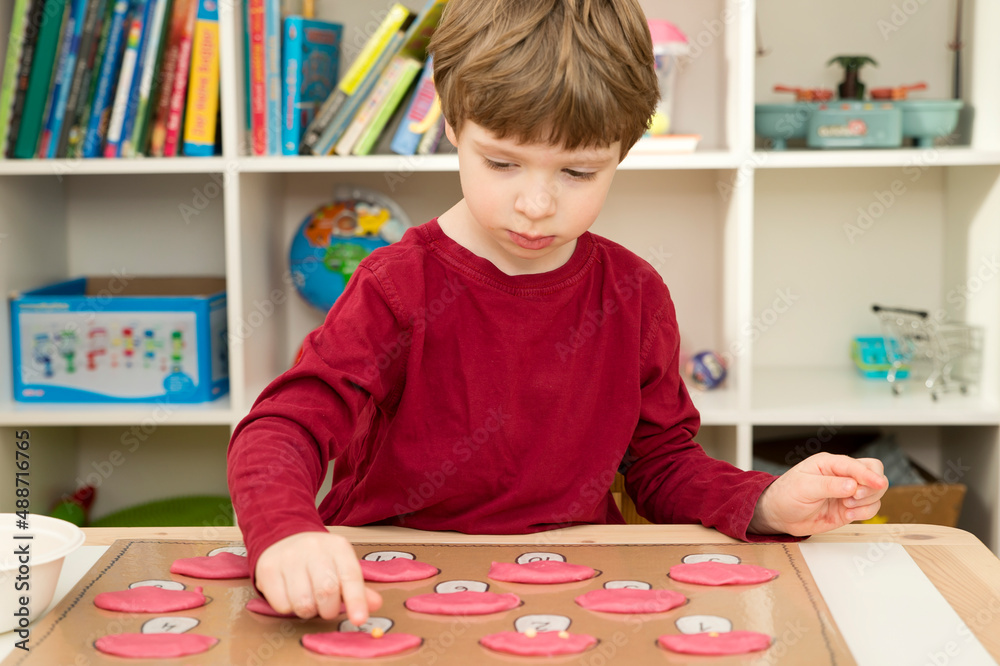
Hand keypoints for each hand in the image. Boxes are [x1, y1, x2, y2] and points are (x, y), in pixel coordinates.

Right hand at [254, 531, 381, 624]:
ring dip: (308, 611)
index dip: (356, 600)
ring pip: (303, 603)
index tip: (359, 619)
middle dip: (329, 610)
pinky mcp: (268, 569)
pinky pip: (282, 605)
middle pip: (326, 591)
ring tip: (309, 600)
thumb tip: (375, 604)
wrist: (284, 538)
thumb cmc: (318, 558)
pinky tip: (291, 594)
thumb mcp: (340, 566)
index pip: (350, 575)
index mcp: (337, 546)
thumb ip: (357, 588)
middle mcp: (313, 547)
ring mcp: (288, 557)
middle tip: (327, 608)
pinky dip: (289, 608)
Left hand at [750, 452, 888, 536]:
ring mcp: (848, 492)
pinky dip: (865, 513)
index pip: (856, 464)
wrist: (780, 515)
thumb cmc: (787, 495)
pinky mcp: (850, 508)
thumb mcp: (804, 487)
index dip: (868, 474)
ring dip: (867, 501)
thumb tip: (852, 485)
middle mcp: (842, 475)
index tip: (877, 483)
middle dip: (871, 487)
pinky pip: (870, 508)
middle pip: (874, 473)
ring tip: (846, 506)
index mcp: (830, 463)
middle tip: (854, 497)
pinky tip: (848, 514)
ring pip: (875, 492)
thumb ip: (828, 485)